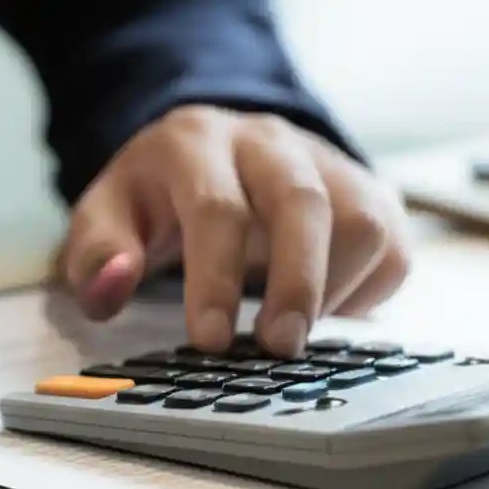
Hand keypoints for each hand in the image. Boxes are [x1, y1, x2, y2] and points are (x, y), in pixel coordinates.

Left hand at [57, 105, 412, 355]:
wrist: (206, 151)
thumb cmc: (153, 199)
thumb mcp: (104, 219)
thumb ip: (97, 256)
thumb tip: (112, 286)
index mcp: (194, 143)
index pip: (216, 208)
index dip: (215, 280)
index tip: (210, 341)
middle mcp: (267, 141)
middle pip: (301, 202)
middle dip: (295, 283)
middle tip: (279, 347)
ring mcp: (324, 161)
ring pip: (361, 218)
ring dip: (334, 287)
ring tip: (295, 330)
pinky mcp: (366, 188)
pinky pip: (392, 241)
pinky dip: (367, 288)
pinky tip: (324, 309)